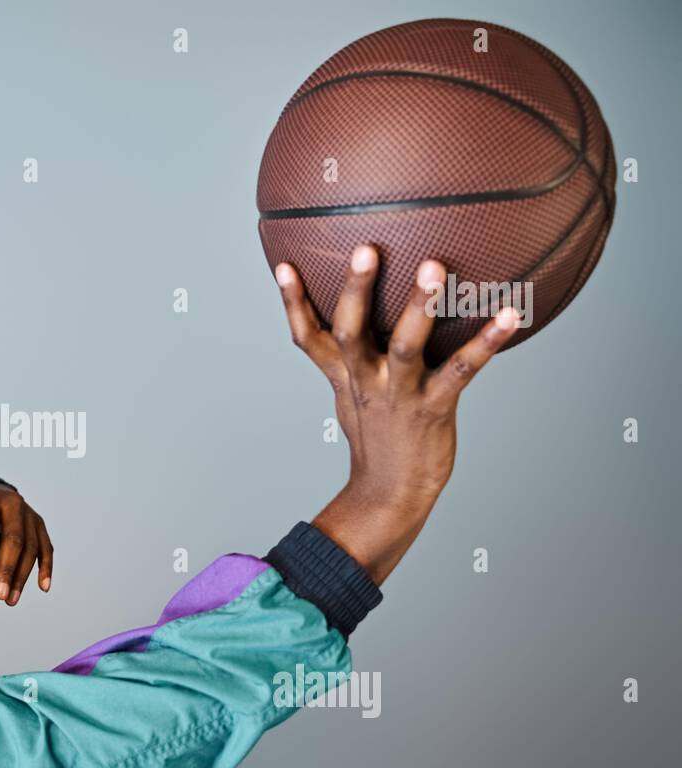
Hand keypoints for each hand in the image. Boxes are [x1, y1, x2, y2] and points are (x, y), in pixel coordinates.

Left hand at [0, 480, 53, 604]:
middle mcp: (15, 505)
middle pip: (14, 539)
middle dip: (7, 568)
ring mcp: (31, 516)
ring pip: (31, 548)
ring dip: (22, 576)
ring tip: (10, 600)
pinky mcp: (40, 527)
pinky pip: (46, 549)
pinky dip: (46, 568)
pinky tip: (43, 588)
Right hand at [274, 244, 517, 584]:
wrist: (391, 493)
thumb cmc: (377, 436)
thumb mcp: (350, 394)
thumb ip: (348, 356)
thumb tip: (350, 317)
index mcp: (344, 375)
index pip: (308, 337)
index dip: (293, 302)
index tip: (284, 264)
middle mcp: (366, 381)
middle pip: (351, 332)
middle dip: (356, 290)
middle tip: (365, 249)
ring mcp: (399, 395)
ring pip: (405, 346)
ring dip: (418, 306)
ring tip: (434, 268)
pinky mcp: (433, 408)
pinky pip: (461, 370)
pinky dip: (487, 342)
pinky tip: (509, 314)